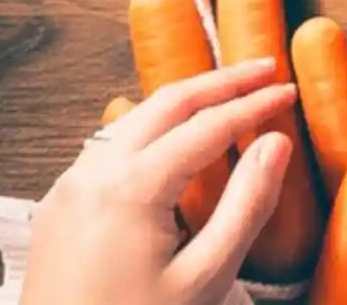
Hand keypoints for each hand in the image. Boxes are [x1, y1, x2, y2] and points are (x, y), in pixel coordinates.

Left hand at [22, 59, 295, 304]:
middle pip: (166, 103)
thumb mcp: (206, 278)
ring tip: (225, 94)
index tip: (288, 90)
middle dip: (219, 81)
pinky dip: (150, 128)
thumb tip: (276, 145)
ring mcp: (68, 187)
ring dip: (183, 101)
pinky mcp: (57, 207)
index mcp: (132, 186)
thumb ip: (246, 206)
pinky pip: (108, 146)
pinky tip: (171, 140)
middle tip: (262, 69)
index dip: (254, 104)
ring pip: (132, 119)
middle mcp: (93, 173)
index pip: (208, 124)